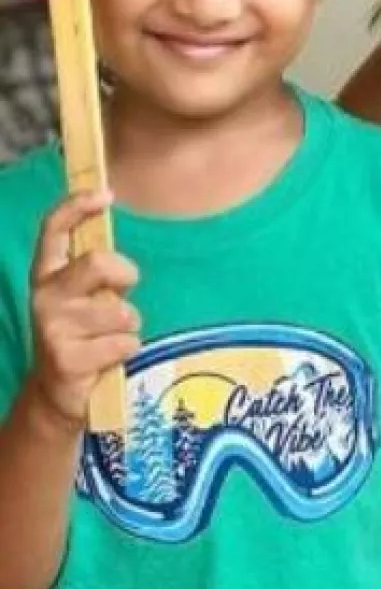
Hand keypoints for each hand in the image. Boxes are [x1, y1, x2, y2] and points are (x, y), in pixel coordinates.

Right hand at [29, 191, 139, 427]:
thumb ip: (98, 270)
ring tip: (110, 337)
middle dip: (125, 275)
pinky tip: (107, 359)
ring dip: (128, 326)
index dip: (77, 206)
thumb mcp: (86, 296)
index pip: (54, 229)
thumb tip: (118, 228)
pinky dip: (126, 350)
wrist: (59, 393)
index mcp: (47, 275)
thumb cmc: (84, 334)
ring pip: (121, 311)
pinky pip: (124, 343)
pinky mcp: (67, 358)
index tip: (106, 194)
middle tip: (124, 293)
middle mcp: (44, 296)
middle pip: (98, 263)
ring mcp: (52, 328)